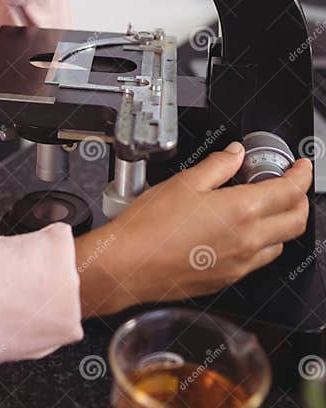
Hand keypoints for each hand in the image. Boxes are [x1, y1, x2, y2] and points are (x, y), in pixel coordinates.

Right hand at [75, 142, 312, 317]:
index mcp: (240, 211)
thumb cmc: (150, 226)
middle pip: (296, 221)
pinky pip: (259, 260)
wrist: (130, 265)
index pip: (289, 191)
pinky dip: (261, 242)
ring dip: (281, 222)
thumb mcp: (184, 181)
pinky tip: (240, 230)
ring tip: (262, 206)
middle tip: (289, 184)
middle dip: (300, 199)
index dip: (301, 174)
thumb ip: (217, 165)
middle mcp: (248, 241)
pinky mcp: (228, 278)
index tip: (301, 166)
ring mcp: (240, 264)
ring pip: (280, 243)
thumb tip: (235, 154)